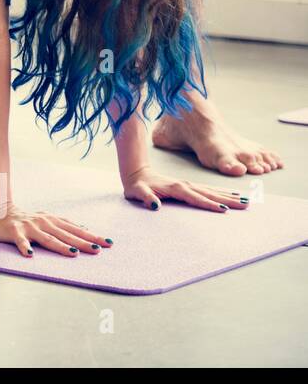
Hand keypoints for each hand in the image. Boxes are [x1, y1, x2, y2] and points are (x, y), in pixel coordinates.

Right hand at [0, 205, 111, 257]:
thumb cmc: (22, 219)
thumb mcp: (45, 220)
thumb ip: (62, 225)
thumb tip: (84, 228)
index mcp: (52, 220)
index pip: (75, 229)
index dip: (91, 236)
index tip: (108, 243)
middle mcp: (43, 222)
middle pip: (66, 234)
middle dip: (83, 242)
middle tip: (98, 250)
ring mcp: (29, 226)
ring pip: (48, 238)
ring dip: (61, 246)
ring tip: (74, 254)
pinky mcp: (14, 231)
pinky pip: (20, 241)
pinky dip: (25, 247)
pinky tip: (30, 255)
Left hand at [121, 167, 249, 212]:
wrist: (136, 173)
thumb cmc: (136, 186)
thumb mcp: (137, 192)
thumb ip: (145, 198)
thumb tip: (154, 205)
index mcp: (175, 189)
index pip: (196, 198)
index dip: (209, 204)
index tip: (224, 210)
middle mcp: (185, 185)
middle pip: (210, 194)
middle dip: (228, 200)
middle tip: (246, 205)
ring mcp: (188, 184)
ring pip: (212, 191)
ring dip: (229, 195)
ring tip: (246, 200)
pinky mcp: (189, 185)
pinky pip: (209, 189)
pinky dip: (222, 192)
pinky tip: (232, 195)